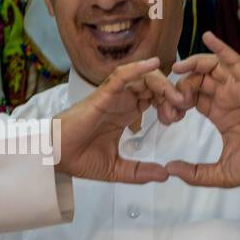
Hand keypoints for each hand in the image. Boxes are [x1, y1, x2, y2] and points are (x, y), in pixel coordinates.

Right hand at [54, 57, 189, 183]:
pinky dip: (138, 68)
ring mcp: (112, 96)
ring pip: (142, 78)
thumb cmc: (79, 159)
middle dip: (171, 92)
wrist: (56, 158)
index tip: (178, 118)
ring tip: (175, 96)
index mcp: (125, 114)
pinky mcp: (102, 94)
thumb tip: (165, 175)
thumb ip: (140, 172)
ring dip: (162, 83)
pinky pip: (122, 75)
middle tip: (183, 106)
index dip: (169, 103)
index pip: (154, 99)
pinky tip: (154, 64)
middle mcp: (121, 101)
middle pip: (152, 85)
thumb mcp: (117, 169)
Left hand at [168, 32, 239, 191]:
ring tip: (177, 68)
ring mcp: (238, 90)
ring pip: (212, 67)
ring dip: (193, 64)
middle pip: (198, 80)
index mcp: (219, 114)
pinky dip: (221, 47)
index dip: (177, 101)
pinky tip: (207, 37)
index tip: (168, 116)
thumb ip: (193, 173)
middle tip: (171, 98)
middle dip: (181, 84)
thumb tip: (169, 170)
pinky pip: (234, 61)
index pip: (193, 97)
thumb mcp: (217, 173)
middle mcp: (227, 99)